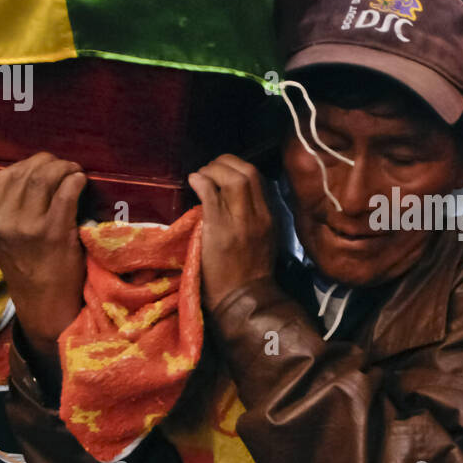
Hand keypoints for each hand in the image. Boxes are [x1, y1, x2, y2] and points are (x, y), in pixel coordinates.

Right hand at [0, 153, 87, 366]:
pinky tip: (82, 182)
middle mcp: (4, 221)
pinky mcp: (54, 233)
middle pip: (27, 172)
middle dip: (51, 163)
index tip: (47, 167)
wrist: (43, 305)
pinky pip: (66, 193)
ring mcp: (28, 227)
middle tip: (67, 167)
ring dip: (65, 168)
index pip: (5, 176)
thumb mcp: (2, 240)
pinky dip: (76, 181)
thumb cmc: (29, 269)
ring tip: (76, 173)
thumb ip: (2, 211)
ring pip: (45, 178)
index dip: (29, 164)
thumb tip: (2, 177)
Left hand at [187, 155, 274, 310]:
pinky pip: (210, 193)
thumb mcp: (262, 241)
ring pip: (231, 178)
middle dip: (224, 163)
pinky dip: (201, 181)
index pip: (258, 178)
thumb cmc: (249, 275)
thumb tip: (233, 198)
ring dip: (212, 170)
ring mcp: (239, 221)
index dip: (237, 167)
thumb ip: (253, 219)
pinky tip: (193, 181)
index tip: (222, 173)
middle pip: (247, 172)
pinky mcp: (219, 229)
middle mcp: (257, 215)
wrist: (243, 300)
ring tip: (200, 177)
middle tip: (209, 170)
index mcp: (268, 217)